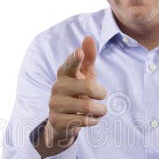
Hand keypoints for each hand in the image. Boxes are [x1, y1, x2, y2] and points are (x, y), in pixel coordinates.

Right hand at [36, 36, 107, 157]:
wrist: (62, 121)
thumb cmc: (77, 92)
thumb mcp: (85, 75)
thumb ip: (88, 58)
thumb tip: (89, 37)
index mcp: (65, 73)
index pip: (70, 64)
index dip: (75, 58)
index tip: (79, 52)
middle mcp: (57, 87)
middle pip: (88, 87)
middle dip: (101, 92)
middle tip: (103, 95)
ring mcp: (55, 104)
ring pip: (87, 106)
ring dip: (100, 110)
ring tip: (101, 110)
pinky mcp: (57, 121)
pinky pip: (82, 121)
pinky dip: (93, 120)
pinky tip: (93, 119)